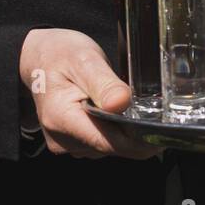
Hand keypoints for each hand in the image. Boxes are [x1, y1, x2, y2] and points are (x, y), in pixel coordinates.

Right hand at [19, 28, 160, 159]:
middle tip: (150, 109)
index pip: (108, 143)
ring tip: (127, 107)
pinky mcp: (75, 143)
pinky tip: (117, 113)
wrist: (42, 58)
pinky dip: (118, 131)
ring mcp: (67, 143)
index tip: (162, 128)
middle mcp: (62, 138)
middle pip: (114, 148)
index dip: (139, 140)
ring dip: (127, 132)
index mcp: (61, 118)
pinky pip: (106, 144)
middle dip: (136, 134)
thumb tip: (121, 103)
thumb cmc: (62, 55)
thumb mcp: (85, 60)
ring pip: (113, 148)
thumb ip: (104, 84)